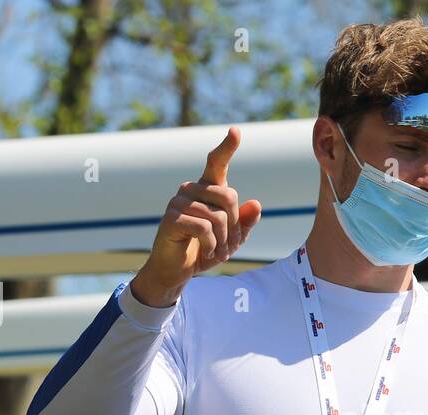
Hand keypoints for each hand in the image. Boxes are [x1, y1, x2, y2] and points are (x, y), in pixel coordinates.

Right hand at [131, 125, 263, 307]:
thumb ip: (245, 222)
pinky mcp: (172, 217)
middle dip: (235, 226)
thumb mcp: (231, 239)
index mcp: (206, 190)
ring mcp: (179, 201)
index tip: (236, 131)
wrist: (177, 270)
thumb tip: (256, 204)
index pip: (217, 164)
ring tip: (216, 251)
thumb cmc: (204, 250)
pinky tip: (206, 252)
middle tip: (228, 245)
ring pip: (218, 217)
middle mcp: (191, 189)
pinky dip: (211, 245)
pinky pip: (205, 228)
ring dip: (223, 241)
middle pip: (229, 197)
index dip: (227, 147)